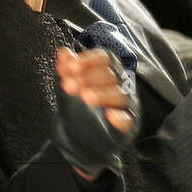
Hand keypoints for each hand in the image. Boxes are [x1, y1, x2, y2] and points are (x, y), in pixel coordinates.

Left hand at [53, 48, 137, 177]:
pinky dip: (120, 118)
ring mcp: (125, 105)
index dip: (88, 60)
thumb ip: (68, 70)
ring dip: (102, 94)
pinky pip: (128, 120)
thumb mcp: (69, 87)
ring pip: (120, 95)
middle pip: (111, 75)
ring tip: (84, 96)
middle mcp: (120, 84)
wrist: (78, 138)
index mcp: (108, 71)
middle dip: (90, 77)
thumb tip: (63, 53)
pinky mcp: (127, 125)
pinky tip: (109, 115)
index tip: (71, 66)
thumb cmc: (78, 108)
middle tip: (71, 84)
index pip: (105, 58)